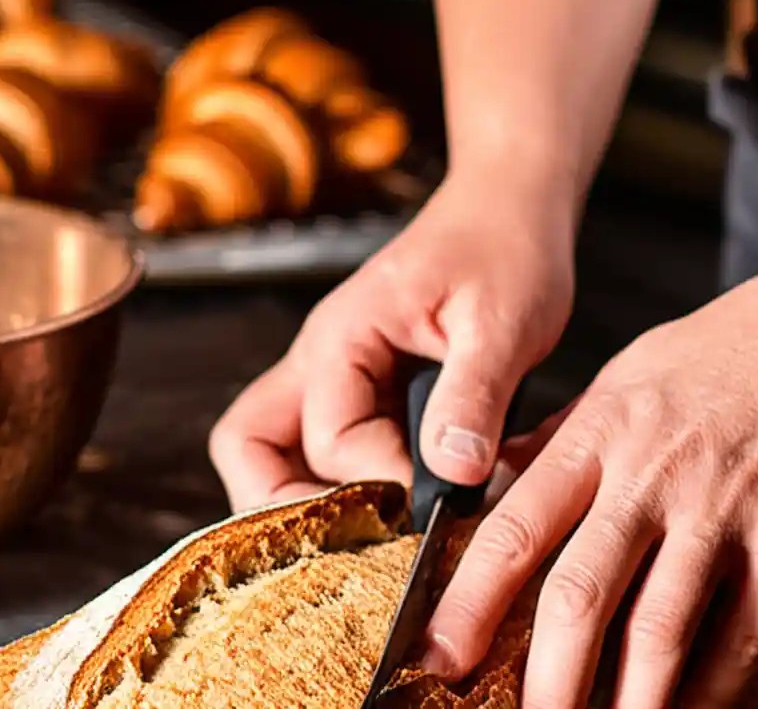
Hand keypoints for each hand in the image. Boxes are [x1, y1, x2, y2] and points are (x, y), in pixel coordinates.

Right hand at [209, 169, 575, 511]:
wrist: (509, 210)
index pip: (331, 438)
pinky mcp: (362, 393)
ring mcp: (334, 379)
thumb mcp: (503, 320)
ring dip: (309, 499)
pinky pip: (324, 450)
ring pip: (275, 453)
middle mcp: (321, 360)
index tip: (440, 500)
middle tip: (350, 547)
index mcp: (342, 337)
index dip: (382, 481)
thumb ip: (473, 395)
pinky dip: (347, 485)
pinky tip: (399, 502)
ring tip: (370, 534)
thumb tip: (453, 473)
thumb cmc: (503, 247)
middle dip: (285, 508)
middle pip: (248, 447)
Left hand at [423, 229, 757, 706]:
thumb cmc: (743, 344)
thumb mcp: (635, 369)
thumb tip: (505, 476)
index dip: (467, 601)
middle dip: (543, 679)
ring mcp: (725, 513)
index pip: (516, 528)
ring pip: (656, 632)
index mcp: (603, 429)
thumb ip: (568, 432)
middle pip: (577, 596)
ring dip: (624, 703)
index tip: (436, 653)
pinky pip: (740, 637)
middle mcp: (653, 475)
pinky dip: (707, 690)